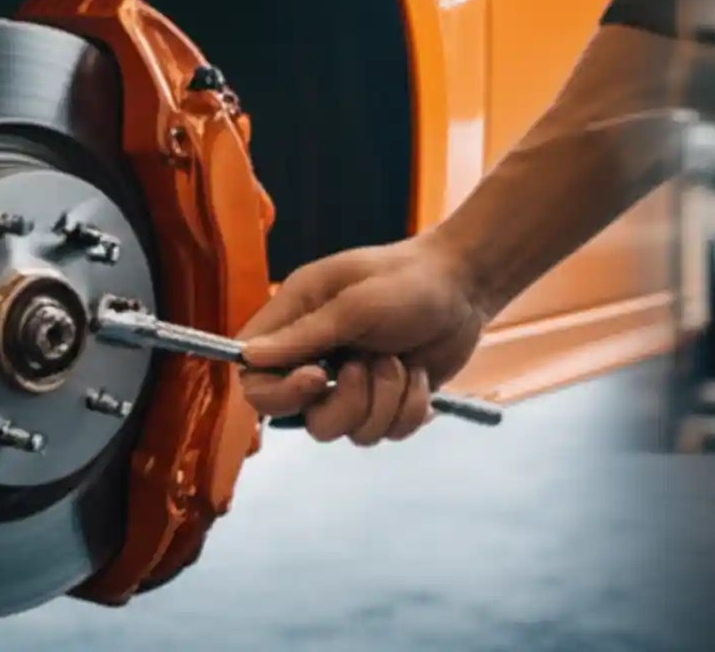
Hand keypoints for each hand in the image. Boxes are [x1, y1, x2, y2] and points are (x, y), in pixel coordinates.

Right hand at [239, 234, 488, 444]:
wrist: (466, 287)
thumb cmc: (409, 281)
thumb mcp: (357, 302)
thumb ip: (306, 333)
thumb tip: (248, 357)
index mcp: (296, 324)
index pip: (255, 379)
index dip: (278, 393)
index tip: (316, 378)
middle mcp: (318, 359)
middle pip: (303, 419)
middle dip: (344, 403)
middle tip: (370, 366)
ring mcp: (354, 386)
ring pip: (348, 432)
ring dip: (384, 401)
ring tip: (401, 363)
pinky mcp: (388, 402)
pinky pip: (388, 433)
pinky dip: (410, 408)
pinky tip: (420, 375)